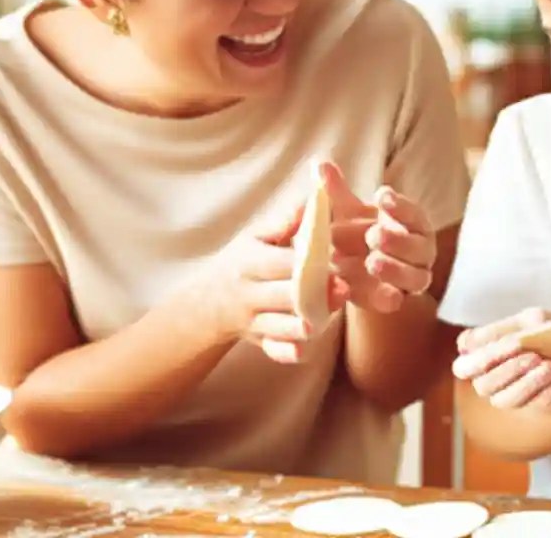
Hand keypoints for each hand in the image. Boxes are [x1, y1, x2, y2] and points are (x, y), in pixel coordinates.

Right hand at [196, 200, 345, 364]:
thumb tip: (313, 199)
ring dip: (299, 326)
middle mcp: (249, 293)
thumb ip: (285, 221)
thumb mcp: (255, 237)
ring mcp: (253, 320)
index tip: (337, 258)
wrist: (208, 303)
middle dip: (311, 294)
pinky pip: (273, 351)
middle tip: (343, 289)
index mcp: (250, 262)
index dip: (309, 262)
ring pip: (278, 327)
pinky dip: (287, 353)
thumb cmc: (242, 262)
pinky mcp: (260, 341)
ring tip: (319, 323)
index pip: (281, 262)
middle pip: (281, 295)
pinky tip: (303, 351)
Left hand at [320, 162, 436, 312]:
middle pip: (418, 245)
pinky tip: (381, 294)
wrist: (357, 272)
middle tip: (374, 234)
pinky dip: (389, 297)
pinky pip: (399, 300)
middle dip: (398, 240)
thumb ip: (336, 192)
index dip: (400, 206)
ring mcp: (412, 277)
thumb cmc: (358, 232)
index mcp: (411, 223)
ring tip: (372, 262)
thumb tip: (320, 164)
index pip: (413, 212)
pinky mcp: (398, 299)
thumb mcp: (346, 212)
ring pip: (415, 276)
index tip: (381, 197)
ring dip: (395, 269)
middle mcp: (419, 250)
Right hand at [450, 308, 550, 410]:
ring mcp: (512, 396)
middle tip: (535, 357)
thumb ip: (509, 328)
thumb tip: (481, 343)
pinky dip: (548, 395)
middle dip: (509, 370)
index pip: (464, 366)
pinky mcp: (538, 408)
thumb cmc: (550, 330)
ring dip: (528, 384)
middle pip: (484, 385)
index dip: (481, 359)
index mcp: (482, 355)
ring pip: (505, 400)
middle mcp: (491, 379)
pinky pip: (536, 408)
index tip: (514, 342)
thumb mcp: (532, 319)